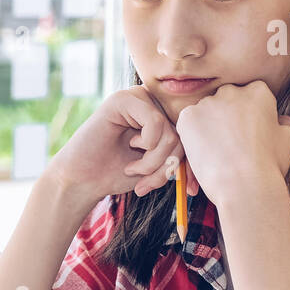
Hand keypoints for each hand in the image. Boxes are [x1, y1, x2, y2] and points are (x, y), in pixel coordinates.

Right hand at [46, 84, 195, 209]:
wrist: (82, 180)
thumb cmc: (116, 173)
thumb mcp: (158, 165)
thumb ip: (179, 155)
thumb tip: (207, 154)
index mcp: (161, 115)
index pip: (190, 136)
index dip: (191, 164)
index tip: (190, 192)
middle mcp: (151, 102)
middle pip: (182, 134)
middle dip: (168, 166)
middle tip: (146, 184)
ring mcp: (137, 97)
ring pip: (170, 131)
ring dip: (154, 161)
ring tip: (134, 171)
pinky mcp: (123, 99)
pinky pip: (155, 122)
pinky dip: (147, 144)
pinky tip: (129, 149)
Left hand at [173, 80, 289, 210]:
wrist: (243, 183)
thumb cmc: (269, 164)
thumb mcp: (288, 138)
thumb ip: (284, 122)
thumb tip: (280, 118)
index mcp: (258, 91)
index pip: (250, 94)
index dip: (249, 115)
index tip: (248, 132)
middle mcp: (232, 91)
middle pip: (226, 99)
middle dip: (227, 116)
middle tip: (231, 142)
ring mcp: (208, 103)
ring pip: (206, 111)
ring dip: (209, 125)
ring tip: (218, 151)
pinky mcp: (188, 116)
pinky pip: (188, 122)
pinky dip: (192, 134)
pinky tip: (204, 151)